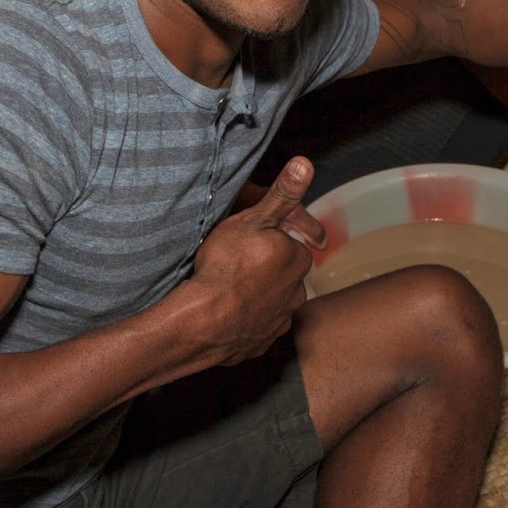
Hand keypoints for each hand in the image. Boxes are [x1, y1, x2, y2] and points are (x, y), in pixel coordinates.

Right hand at [186, 156, 322, 365]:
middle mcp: (297, 292)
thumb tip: (305, 163)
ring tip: (227, 288)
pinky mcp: (261, 344)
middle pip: (281, 272)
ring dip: (256, 294)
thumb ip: (282, 194)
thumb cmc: (225, 265)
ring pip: (271, 300)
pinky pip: (256, 326)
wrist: (202, 320)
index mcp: (298, 259)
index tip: (245, 241)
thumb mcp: (252, 219)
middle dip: (264, 267)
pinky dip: (245, 320)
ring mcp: (279, 321)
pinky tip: (225, 311)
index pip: (289, 242)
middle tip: (233, 263)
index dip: (267, 239)